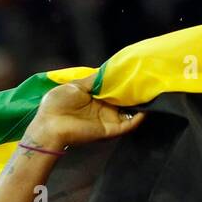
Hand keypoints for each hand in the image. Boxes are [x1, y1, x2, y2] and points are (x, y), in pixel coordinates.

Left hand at [24, 74, 143, 148]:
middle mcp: (103, 108)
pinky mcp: (109, 130)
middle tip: (148, 80)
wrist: (50, 125)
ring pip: (130, 112)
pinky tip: (145, 109)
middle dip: (135, 91)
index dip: (124, 81)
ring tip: (151, 93)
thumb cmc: (57, 104)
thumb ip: (94, 80)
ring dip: (140, 104)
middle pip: (124, 99)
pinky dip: (138, 119)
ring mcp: (108, 119)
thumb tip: (109, 71)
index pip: (115, 88)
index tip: (136, 71)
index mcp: (95, 96)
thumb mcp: (76, 85)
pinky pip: (128, 125)